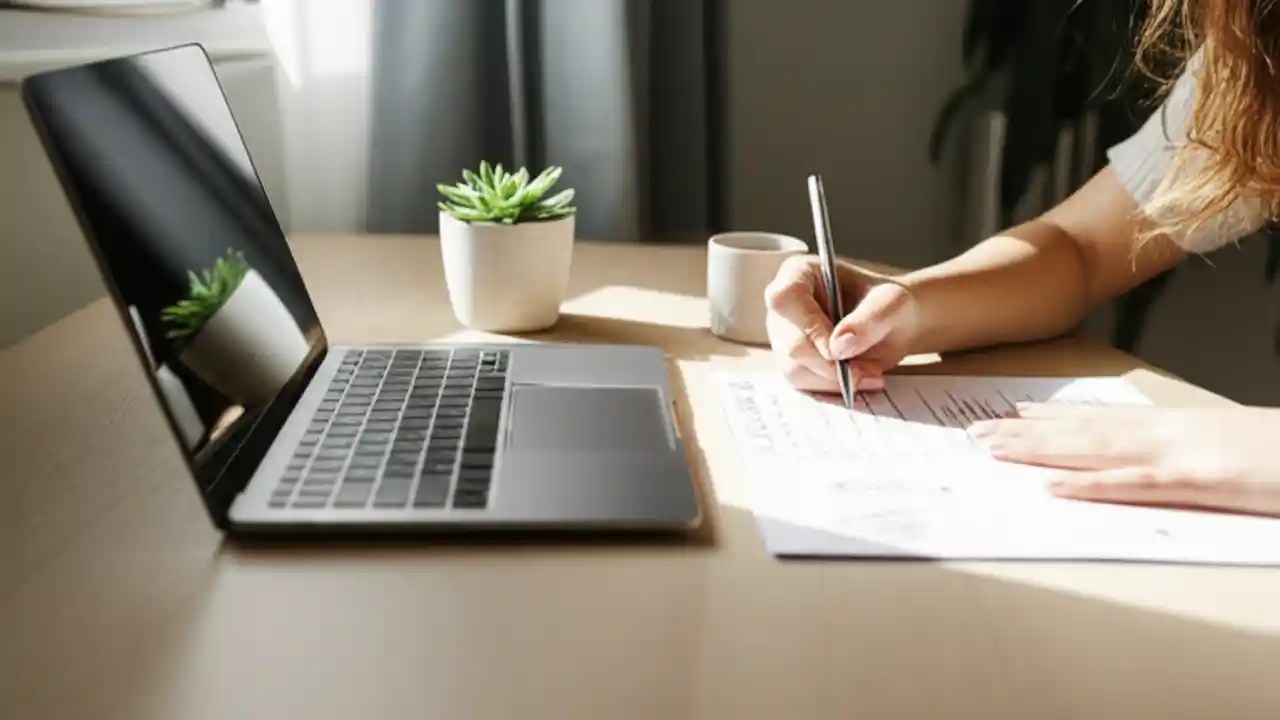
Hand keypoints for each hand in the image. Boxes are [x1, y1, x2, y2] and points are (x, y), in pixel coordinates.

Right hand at [764, 255, 919, 393]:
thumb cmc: (890, 304)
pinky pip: (804, 385)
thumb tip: (838, 346)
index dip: (809, 327)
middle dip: (830, 365)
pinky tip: (859, 380)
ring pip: (795, 369)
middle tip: (867, 371)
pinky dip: (833, 389)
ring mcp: (784, 337)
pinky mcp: (793, 363)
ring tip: (871, 374)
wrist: (894, 325)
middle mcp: (784, 306)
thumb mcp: (892, 304)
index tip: (838, 350)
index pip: (785, 299)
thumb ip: (869, 320)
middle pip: (790, 344)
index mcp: (799, 274)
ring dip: (835, 380)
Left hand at [967, 403, 1279, 515]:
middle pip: (1082, 433)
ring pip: (1095, 452)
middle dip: (1025, 433)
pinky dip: (1092, 486)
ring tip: (991, 450)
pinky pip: (1136, 486)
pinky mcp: (1201, 482)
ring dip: (1038, 451)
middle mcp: (1168, 433)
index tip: (1006, 415)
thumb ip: (1185, 451)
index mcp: (1174, 426)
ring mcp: (1181, 456)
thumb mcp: (1227, 449)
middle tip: (973, 434)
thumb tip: (1152, 460)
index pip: (1098, 421)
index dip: (1047, 418)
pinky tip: (1052, 488)